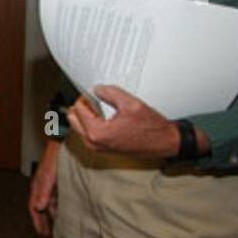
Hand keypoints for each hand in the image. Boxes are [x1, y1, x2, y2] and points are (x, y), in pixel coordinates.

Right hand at [28, 140, 59, 236]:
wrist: (61, 145)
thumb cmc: (53, 160)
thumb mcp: (48, 178)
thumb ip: (44, 193)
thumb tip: (39, 208)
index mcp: (36, 187)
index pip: (34, 208)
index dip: (38, 221)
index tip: (42, 233)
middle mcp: (41, 187)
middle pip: (40, 207)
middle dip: (42, 221)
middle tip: (46, 233)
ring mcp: (49, 185)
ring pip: (48, 203)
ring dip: (50, 214)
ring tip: (55, 225)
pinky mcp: (57, 182)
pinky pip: (55, 198)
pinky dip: (57, 206)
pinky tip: (63, 210)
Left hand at [67, 85, 183, 158]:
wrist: (164, 143)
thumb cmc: (151, 129)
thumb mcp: (132, 104)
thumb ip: (110, 93)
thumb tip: (96, 89)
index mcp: (97, 133)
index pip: (78, 109)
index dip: (85, 97)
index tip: (93, 92)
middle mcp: (93, 143)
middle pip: (73, 119)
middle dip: (82, 106)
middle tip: (94, 98)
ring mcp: (96, 147)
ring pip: (79, 126)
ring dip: (86, 114)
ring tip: (101, 106)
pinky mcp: (102, 148)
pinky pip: (87, 132)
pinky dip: (91, 122)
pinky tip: (105, 116)